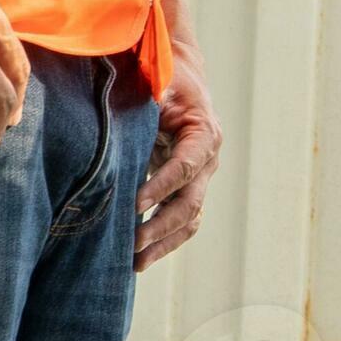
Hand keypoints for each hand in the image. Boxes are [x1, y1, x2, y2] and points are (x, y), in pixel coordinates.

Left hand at [135, 41, 222, 272]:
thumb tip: (132, 116)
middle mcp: (208, 160)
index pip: (186, 166)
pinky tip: (140, 258)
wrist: (181, 77)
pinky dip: (164, 239)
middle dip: (161, 225)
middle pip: (190, 201)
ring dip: (164, 242)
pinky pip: (181, 220)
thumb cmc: (167, 78)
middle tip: (133, 242)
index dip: (162, 186)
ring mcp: (200, 177)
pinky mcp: (187, 187)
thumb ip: (151, 100)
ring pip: (189, 218)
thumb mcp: (160, 83)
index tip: (134, 204)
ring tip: (135, 263)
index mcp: (204, 133)